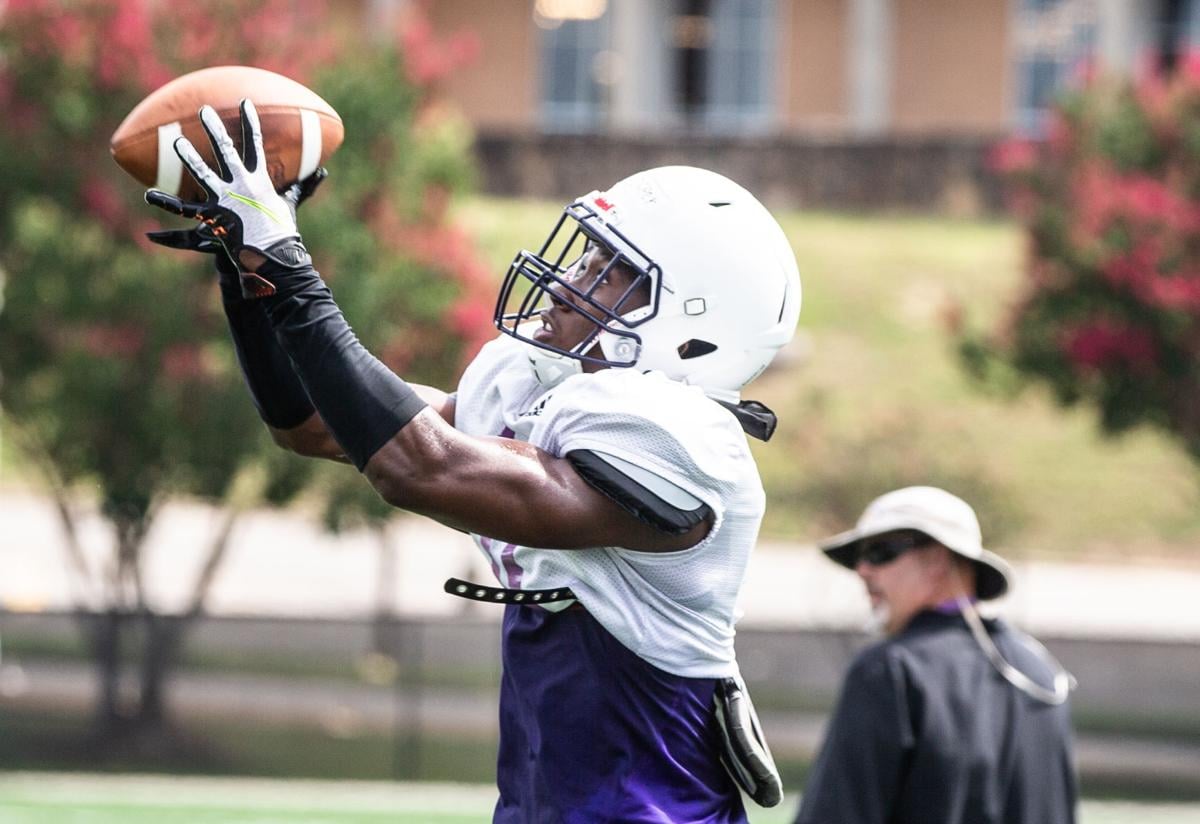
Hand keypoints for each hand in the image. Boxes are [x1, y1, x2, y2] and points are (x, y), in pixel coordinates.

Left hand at [145, 100, 314, 295]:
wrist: (274, 253)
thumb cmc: (283, 231)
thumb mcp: (291, 205)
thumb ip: (303, 186)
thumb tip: (322, 172)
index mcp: (259, 180)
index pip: (255, 144)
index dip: (250, 122)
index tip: (244, 103)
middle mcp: (241, 184)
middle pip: (226, 151)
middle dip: (215, 129)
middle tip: (204, 111)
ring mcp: (226, 199)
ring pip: (203, 173)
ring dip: (189, 156)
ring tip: (177, 141)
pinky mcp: (213, 216)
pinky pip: (185, 208)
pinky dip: (166, 202)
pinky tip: (149, 194)